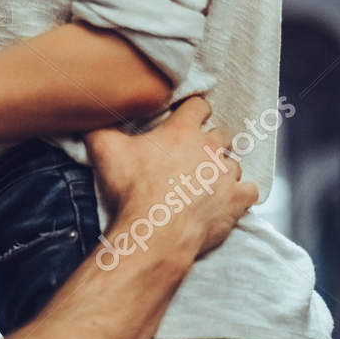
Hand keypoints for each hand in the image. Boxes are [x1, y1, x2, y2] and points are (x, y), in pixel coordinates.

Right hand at [84, 95, 254, 259]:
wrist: (155, 232)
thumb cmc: (131, 190)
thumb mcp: (103, 150)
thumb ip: (97, 127)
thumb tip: (90, 115)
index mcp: (182, 131)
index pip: (198, 106)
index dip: (192, 110)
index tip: (185, 118)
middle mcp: (210, 148)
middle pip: (222, 133)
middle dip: (211, 140)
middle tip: (193, 153)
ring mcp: (227, 174)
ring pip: (234, 163)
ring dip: (222, 169)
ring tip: (205, 181)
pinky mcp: (237, 200)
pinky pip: (249, 190)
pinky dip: (240, 193)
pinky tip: (227, 198)